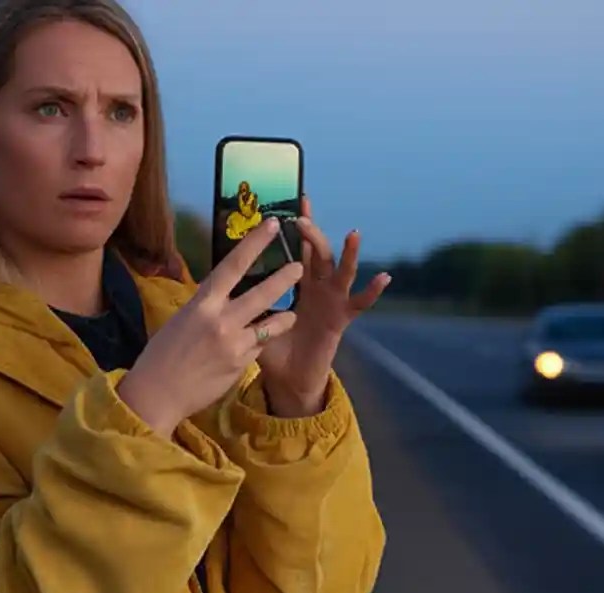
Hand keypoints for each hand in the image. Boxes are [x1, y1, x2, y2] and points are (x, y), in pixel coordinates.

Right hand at [118, 218, 302, 436]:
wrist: (157, 394)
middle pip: (262, 293)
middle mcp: (221, 320)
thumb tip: (224, 292)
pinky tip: (260, 342)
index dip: (254, 243)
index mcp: (202, 303)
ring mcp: (234, 344)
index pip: (232, 265)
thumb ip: (207, 306)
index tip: (271, 225)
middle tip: (299, 267)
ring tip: (293, 311)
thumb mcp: (183, 319)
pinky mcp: (241, 365)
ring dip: (285, 316)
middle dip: (284, 278)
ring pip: (271, 324)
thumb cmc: (163, 353)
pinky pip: (260, 347)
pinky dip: (262, 342)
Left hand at [256, 196, 390, 416]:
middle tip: (302, 215)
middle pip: (318, 254)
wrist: (288, 379)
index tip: (293, 203)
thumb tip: (219, 278)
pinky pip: (360, 304)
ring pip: (341, 272)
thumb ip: (246, 299)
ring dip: (349, 253)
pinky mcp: (341, 320)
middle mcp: (318, 288)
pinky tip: (384, 277)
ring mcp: (332, 302)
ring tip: (353, 234)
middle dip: (313, 233)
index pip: (298, 249)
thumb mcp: (254, 319)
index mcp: (298, 285)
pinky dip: (373, 291)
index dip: (297, 229)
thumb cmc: (270, 349)